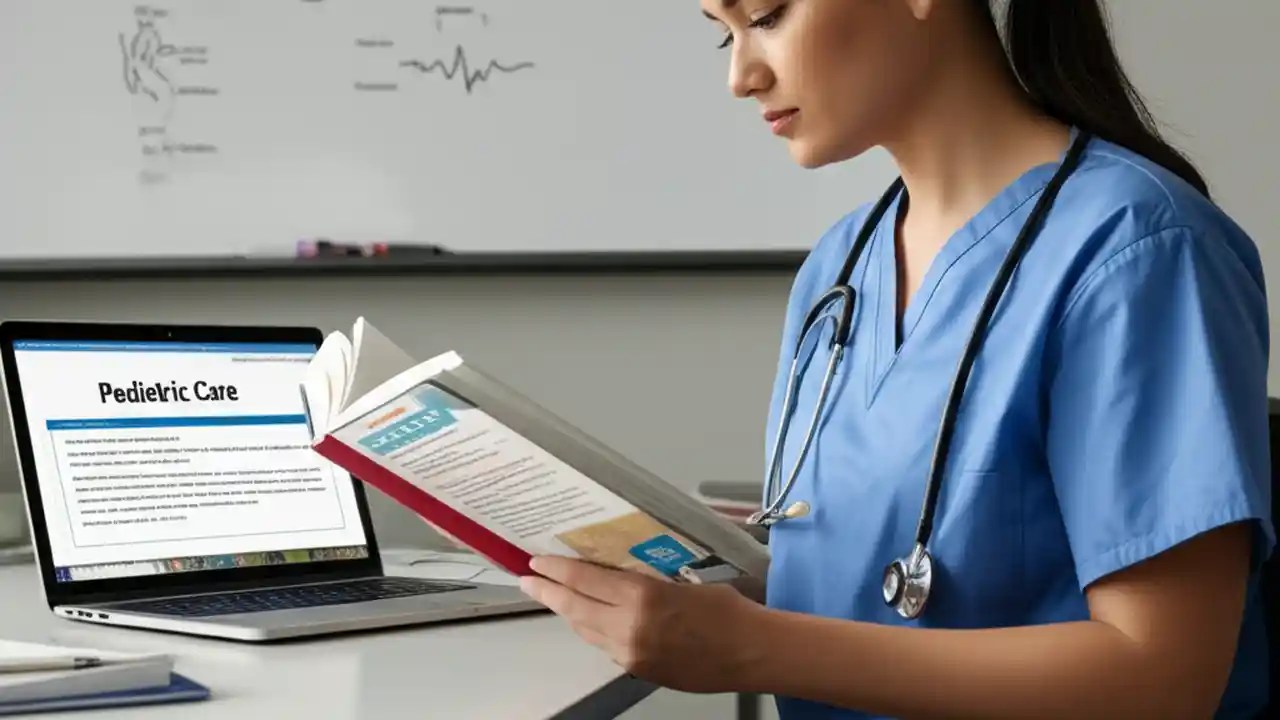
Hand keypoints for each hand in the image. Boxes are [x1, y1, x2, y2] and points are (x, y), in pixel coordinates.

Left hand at [518, 556, 766, 693]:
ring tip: (553, 597)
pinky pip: (605, 646)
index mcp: (642, 597)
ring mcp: (632, 654)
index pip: (585, 580)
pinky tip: (589, 620)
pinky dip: (592, 629)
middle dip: (548, 592)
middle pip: (575, 608)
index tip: (537, 562)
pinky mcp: (639, 671)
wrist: (752, 652)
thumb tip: (618, 577)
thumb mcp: (681, 582)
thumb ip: (644, 583)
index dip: (557, 570)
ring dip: (568, 612)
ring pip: (585, 630)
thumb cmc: (726, 609)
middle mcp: (629, 627)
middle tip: (527, 579)